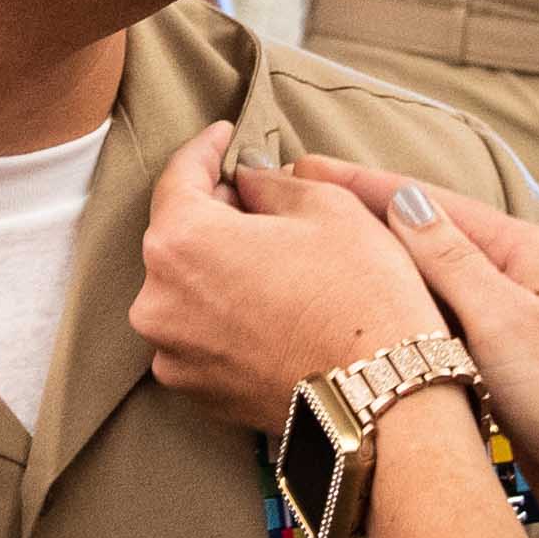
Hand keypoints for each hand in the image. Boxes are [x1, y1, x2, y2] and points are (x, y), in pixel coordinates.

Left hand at [130, 126, 444, 432]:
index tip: (224, 136)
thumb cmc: (360, 296)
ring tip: (274, 261)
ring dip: (221, 268)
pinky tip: (272, 309)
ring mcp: (172, 352)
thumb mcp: (327, 206)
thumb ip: (270, 182)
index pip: (179, 176)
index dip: (207, 149)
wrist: (380, 401)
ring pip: (189, 289)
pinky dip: (226, 315)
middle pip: (179, 236)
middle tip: (262, 199)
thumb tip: (248, 180)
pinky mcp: (194, 391)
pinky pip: (201, 334)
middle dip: (218, 212)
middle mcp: (157, 300)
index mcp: (181, 241)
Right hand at [291, 153, 538, 537]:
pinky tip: (365, 316)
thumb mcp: (509, 321)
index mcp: (528, 252)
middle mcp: (519, 280)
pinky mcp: (500, 369)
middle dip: (363, 219)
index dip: (365, 185)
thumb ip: (452, 261)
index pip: (431, 204)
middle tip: (297, 203)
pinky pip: (438, 331)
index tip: (308, 169)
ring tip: (317, 249)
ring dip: (377, 266)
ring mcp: (510, 324)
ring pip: (429, 286)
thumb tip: (404, 200)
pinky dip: (399, 317)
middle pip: (426, 238)